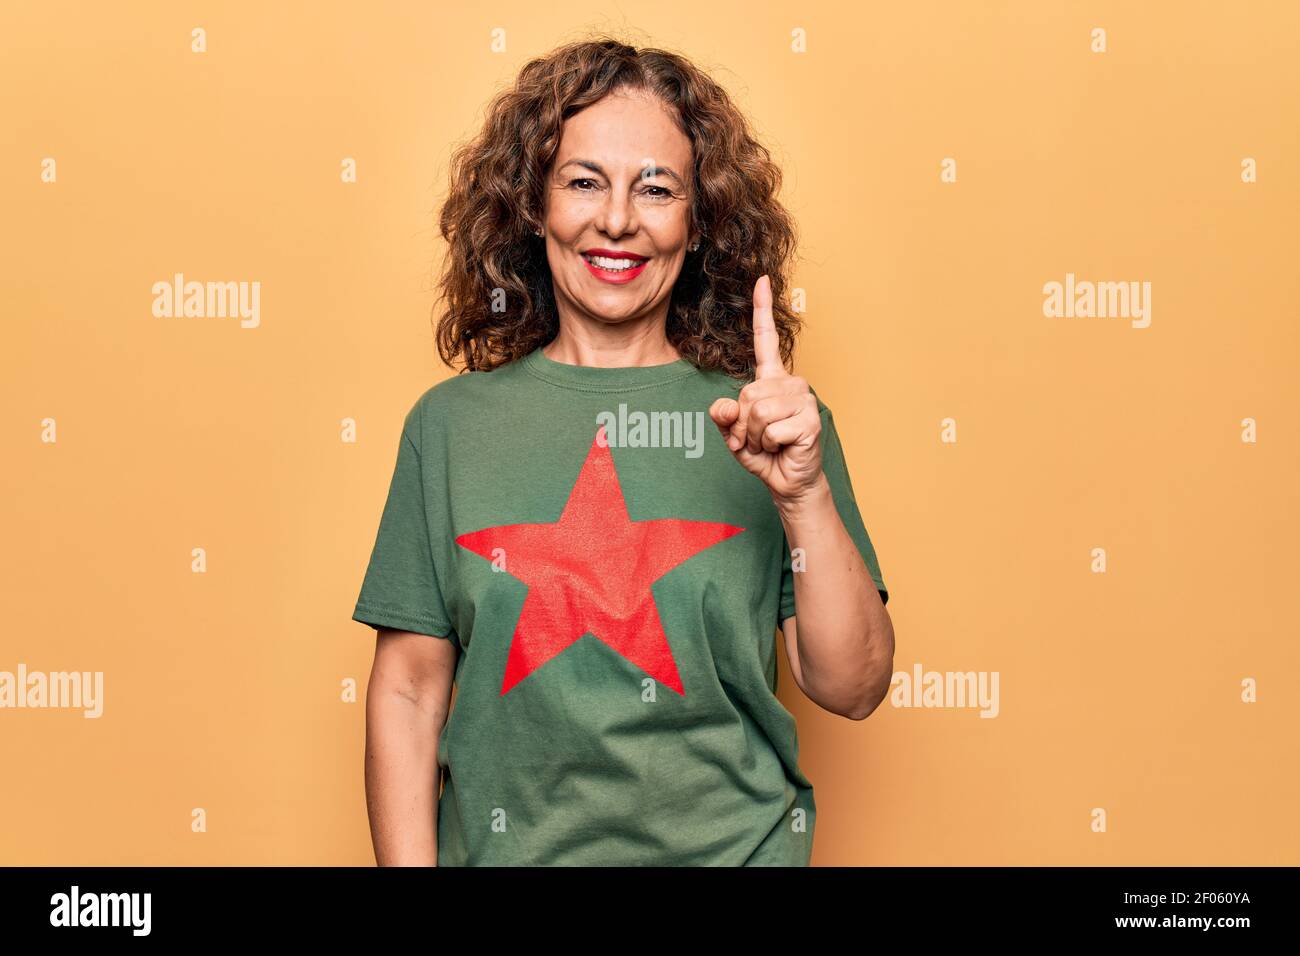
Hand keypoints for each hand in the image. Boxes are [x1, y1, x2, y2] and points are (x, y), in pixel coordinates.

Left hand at [708, 275, 825, 508]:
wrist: (788, 482)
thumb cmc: (764, 454)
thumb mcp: (733, 434)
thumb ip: (723, 418)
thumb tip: (723, 408)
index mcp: (771, 380)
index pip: (765, 341)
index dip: (762, 310)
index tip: (762, 280)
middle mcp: (790, 383)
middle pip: (748, 393)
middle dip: (742, 424)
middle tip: (754, 439)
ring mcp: (803, 399)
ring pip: (758, 410)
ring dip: (755, 436)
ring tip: (769, 443)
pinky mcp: (810, 419)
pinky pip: (771, 428)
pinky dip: (768, 444)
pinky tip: (782, 448)